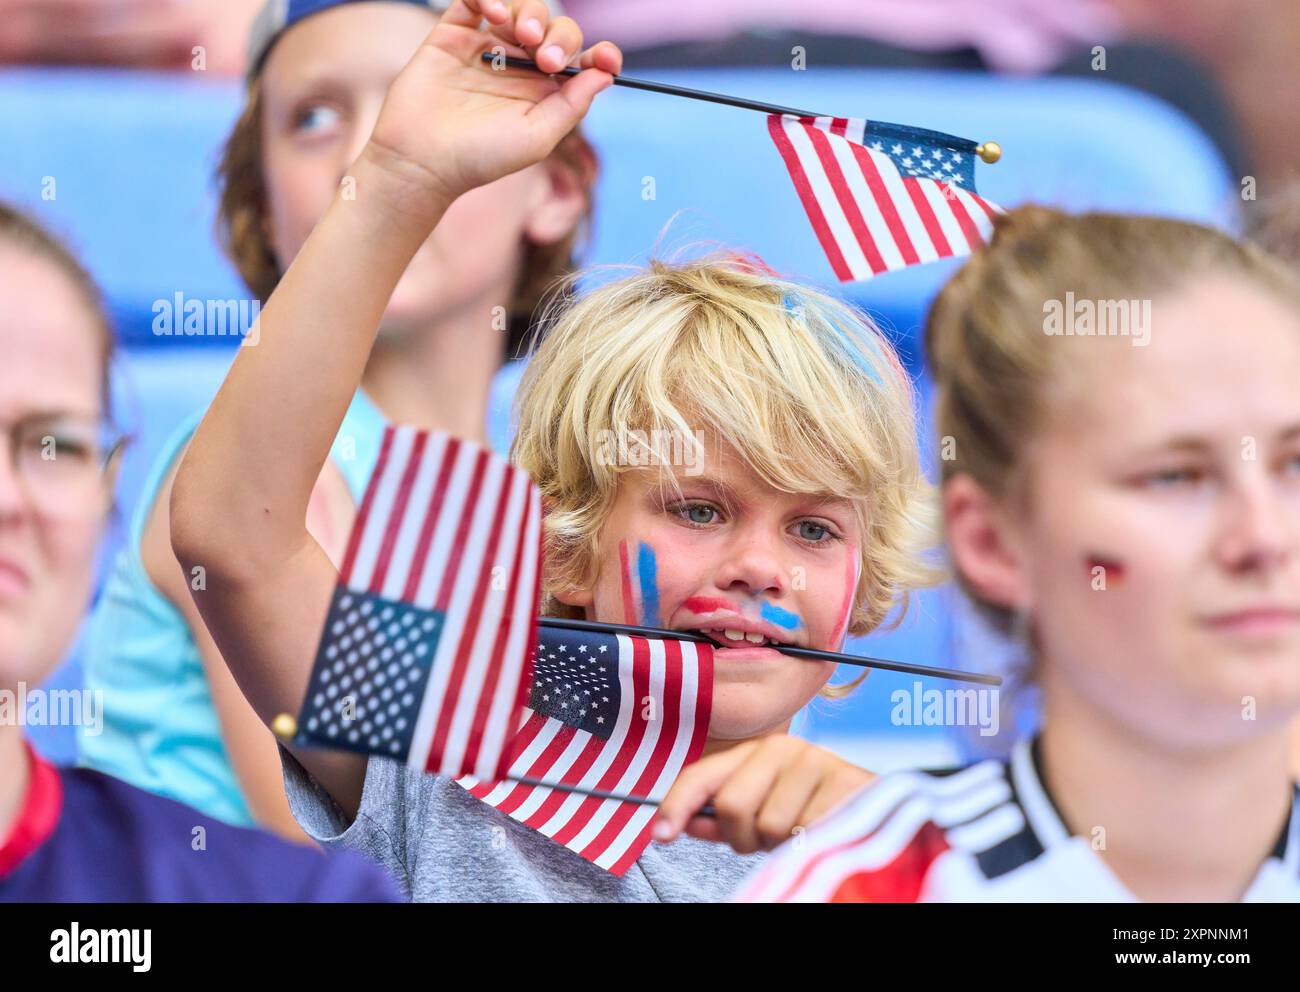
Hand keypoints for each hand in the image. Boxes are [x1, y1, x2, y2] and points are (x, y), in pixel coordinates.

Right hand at [362, 0, 621, 214]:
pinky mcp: (453, 35)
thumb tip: (605, 74)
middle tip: (546, 58)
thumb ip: (572, 105)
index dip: (600, 55)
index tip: (605, 58)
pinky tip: (495, 14)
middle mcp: (519, 68)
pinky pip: (474, 0)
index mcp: (545, 94)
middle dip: (560, 36)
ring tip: (522, 34)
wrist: (422, 159)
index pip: (582, 63)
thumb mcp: (538, 137)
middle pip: (555, 31)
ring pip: (521, 10)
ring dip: (530, 13)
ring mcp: (487, 49)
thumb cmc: (481, 158)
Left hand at [653, 736, 875, 854]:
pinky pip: (805, 833)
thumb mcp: (762, 812)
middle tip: (766, 839)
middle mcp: (784, 749)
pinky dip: (811, 844)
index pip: (702, 775)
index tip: (661, 833)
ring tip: (802, 833)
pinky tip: (825, 832)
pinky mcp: (846, 784)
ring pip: (769, 827)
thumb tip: (677, 825)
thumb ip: (720, 818)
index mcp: (757, 751)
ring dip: (782, 845)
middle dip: (742, 838)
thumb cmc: (813, 810)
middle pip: (731, 806)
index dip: (676, 805)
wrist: (883, 809)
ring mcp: (817, 763)